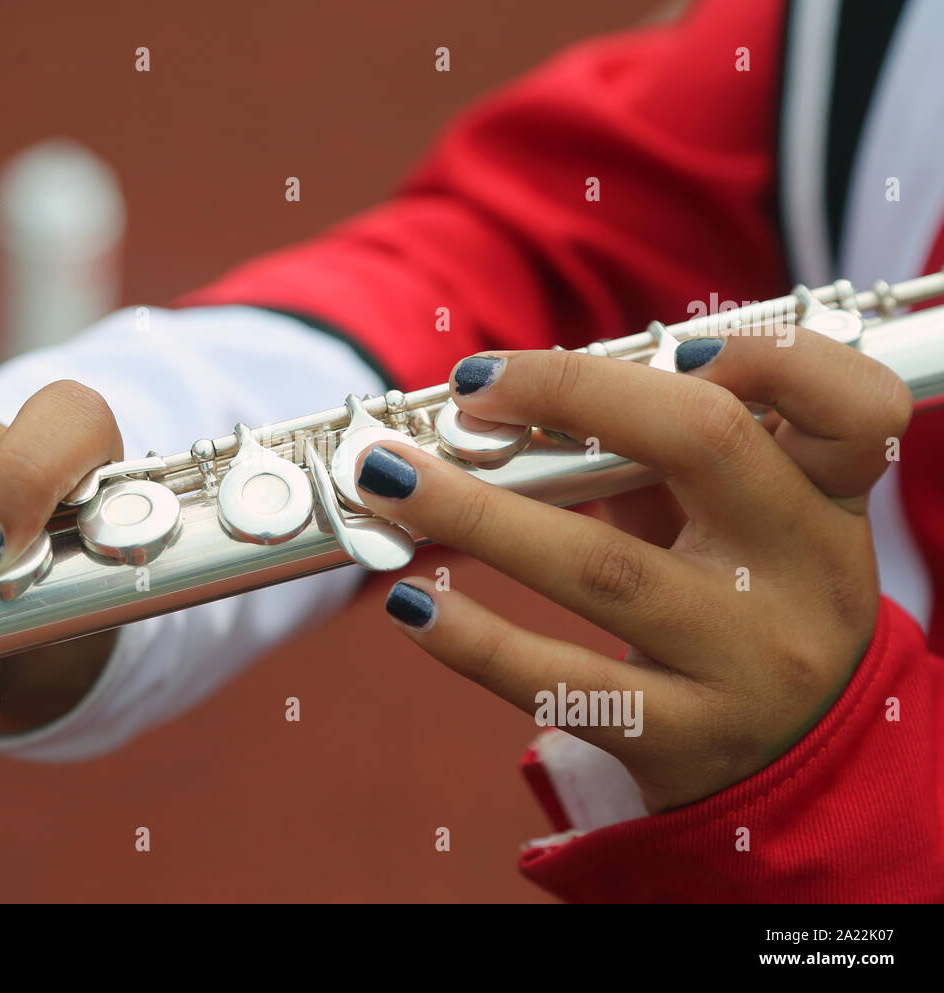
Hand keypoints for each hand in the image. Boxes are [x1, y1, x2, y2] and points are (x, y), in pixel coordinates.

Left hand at [354, 329, 911, 810]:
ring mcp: (744, 664)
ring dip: (477, 514)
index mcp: (828, 500)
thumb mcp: (742, 525)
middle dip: (571, 393)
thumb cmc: (746, 605)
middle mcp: (804, 577)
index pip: (847, 403)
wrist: (796, 764)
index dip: (763, 355)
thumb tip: (519, 405)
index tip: (664, 343)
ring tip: (391, 479)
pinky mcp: (681, 738)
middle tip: (472, 387)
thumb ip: (662, 460)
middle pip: (702, 444)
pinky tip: (411, 604)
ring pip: (601, 570)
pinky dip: (474, 640)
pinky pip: (563, 685)